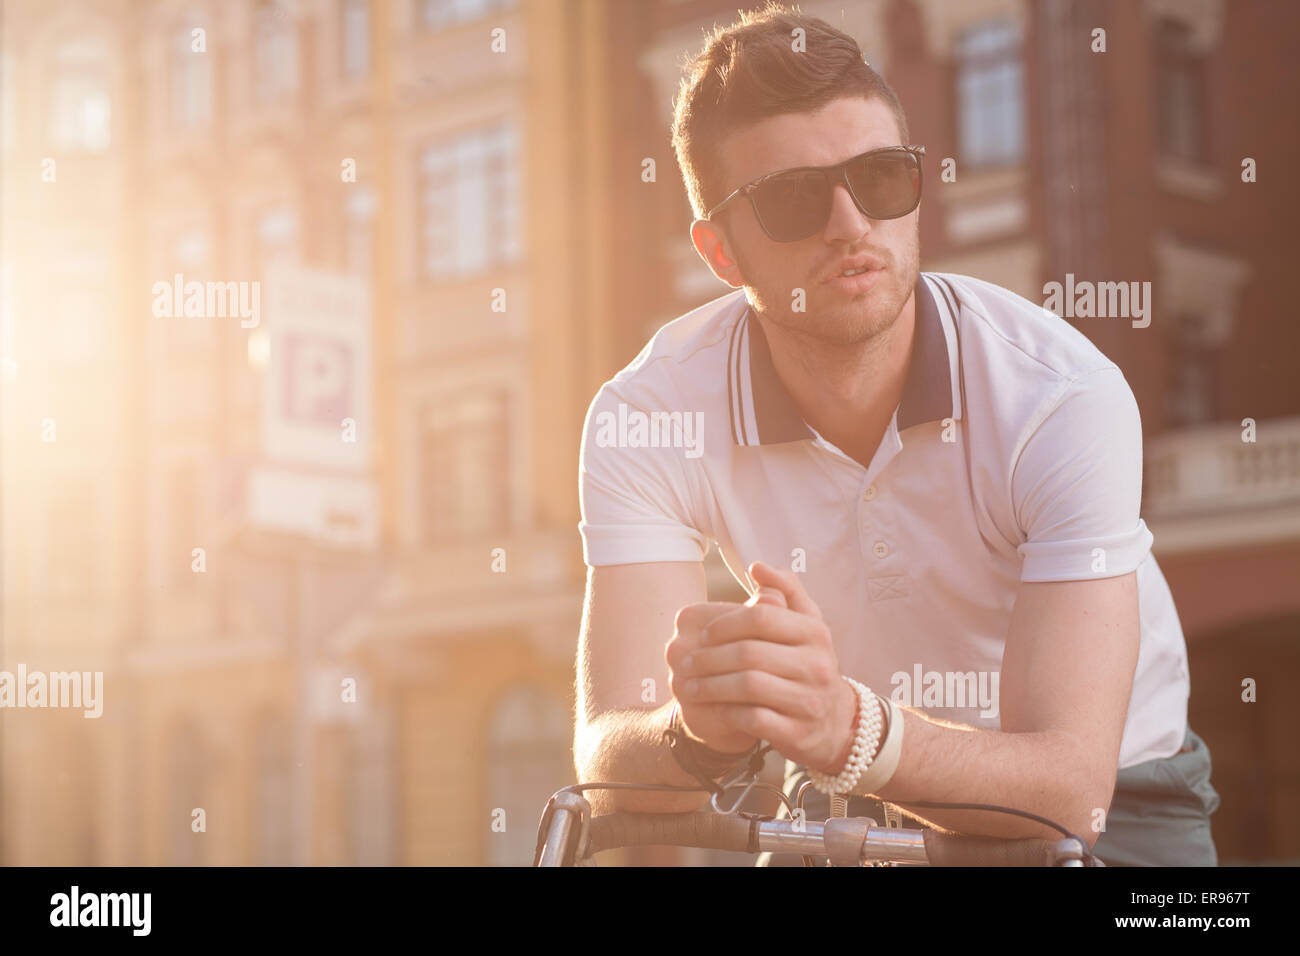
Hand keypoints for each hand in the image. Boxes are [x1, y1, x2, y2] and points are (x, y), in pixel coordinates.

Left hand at [667, 562, 858, 773]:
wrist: (836, 723)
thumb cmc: (809, 663)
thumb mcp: (807, 625)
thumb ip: (786, 591)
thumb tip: (757, 566)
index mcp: (815, 633)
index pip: (762, 617)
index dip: (725, 623)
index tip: (704, 634)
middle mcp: (817, 665)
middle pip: (750, 653)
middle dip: (709, 658)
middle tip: (685, 663)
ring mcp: (809, 701)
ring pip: (748, 686)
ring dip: (711, 685)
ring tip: (689, 686)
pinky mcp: (798, 732)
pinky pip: (753, 718)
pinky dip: (727, 711)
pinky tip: (714, 707)